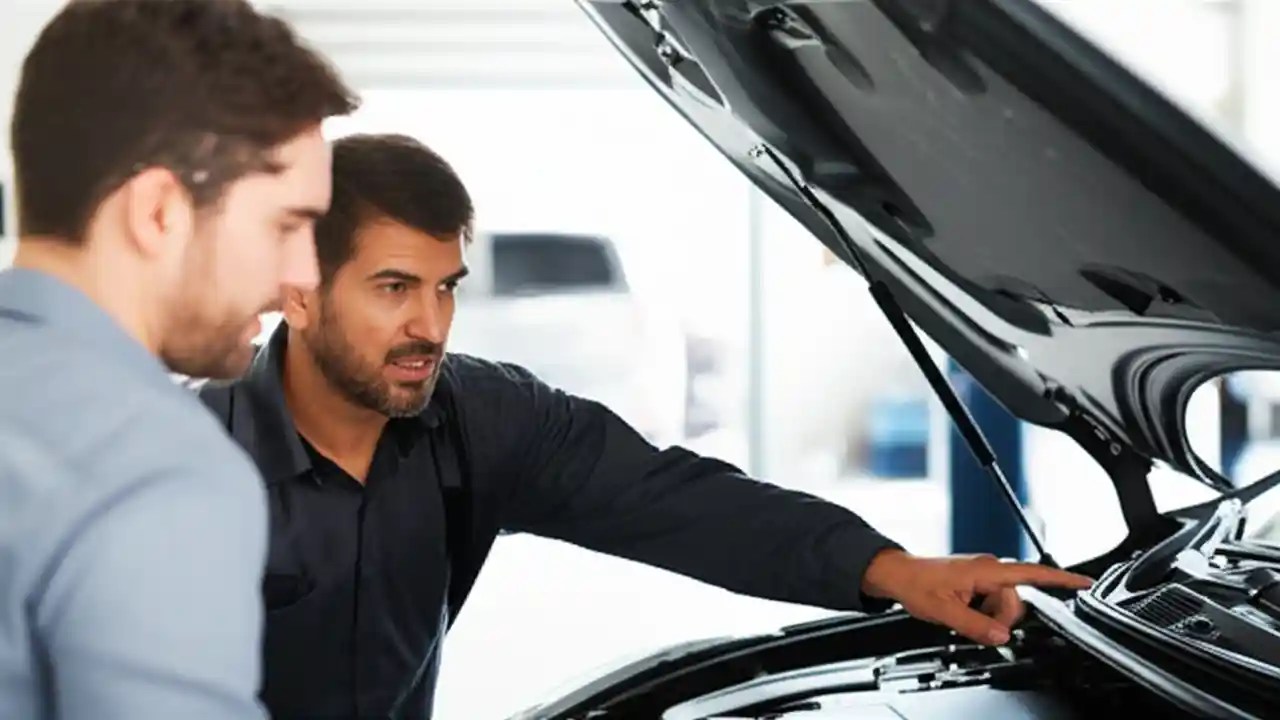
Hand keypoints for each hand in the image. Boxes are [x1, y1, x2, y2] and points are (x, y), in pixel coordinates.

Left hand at [861, 549, 1092, 645]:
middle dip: (1003, 618)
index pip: (1032, 574)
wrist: (899, 574)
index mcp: (987, 570)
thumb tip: (1003, 635)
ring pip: (1005, 603)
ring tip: (963, 613)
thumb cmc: (917, 585)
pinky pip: (993, 600)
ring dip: (991, 615)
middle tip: (974, 622)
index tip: (1084, 583)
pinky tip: (965, 610)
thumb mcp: (945, 611)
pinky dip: (984, 611)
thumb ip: (977, 625)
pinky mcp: (978, 579)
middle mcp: (990, 567)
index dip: (1061, 579)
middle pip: (1017, 600)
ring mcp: (984, 573)